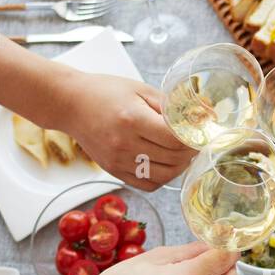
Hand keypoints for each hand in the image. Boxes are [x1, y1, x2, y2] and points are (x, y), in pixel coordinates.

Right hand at [46, 69, 194, 189]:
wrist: (71, 104)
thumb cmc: (106, 92)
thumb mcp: (141, 90)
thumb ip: (172, 105)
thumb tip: (204, 116)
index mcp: (133, 119)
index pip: (176, 139)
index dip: (194, 139)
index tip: (200, 134)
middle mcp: (125, 144)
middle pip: (173, 159)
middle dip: (190, 153)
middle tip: (194, 143)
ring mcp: (118, 161)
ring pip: (164, 176)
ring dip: (179, 167)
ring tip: (181, 153)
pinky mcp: (114, 171)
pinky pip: (147, 184)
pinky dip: (162, 177)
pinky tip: (164, 163)